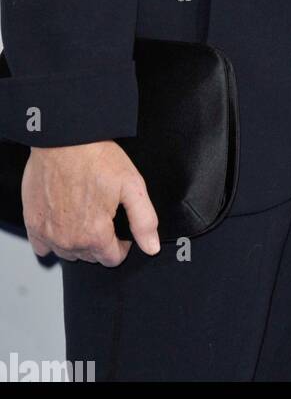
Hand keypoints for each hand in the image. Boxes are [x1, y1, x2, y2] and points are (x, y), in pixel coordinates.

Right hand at [22, 140, 160, 265]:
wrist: (64, 139)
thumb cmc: (95, 157)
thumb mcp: (132, 185)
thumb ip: (144, 220)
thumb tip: (151, 247)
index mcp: (94, 234)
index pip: (112, 259)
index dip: (122, 244)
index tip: (121, 229)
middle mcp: (69, 240)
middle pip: (91, 256)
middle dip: (101, 241)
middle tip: (104, 213)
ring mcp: (48, 233)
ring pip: (68, 252)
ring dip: (78, 241)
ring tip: (85, 214)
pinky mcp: (32, 223)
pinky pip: (43, 246)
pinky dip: (54, 239)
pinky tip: (62, 220)